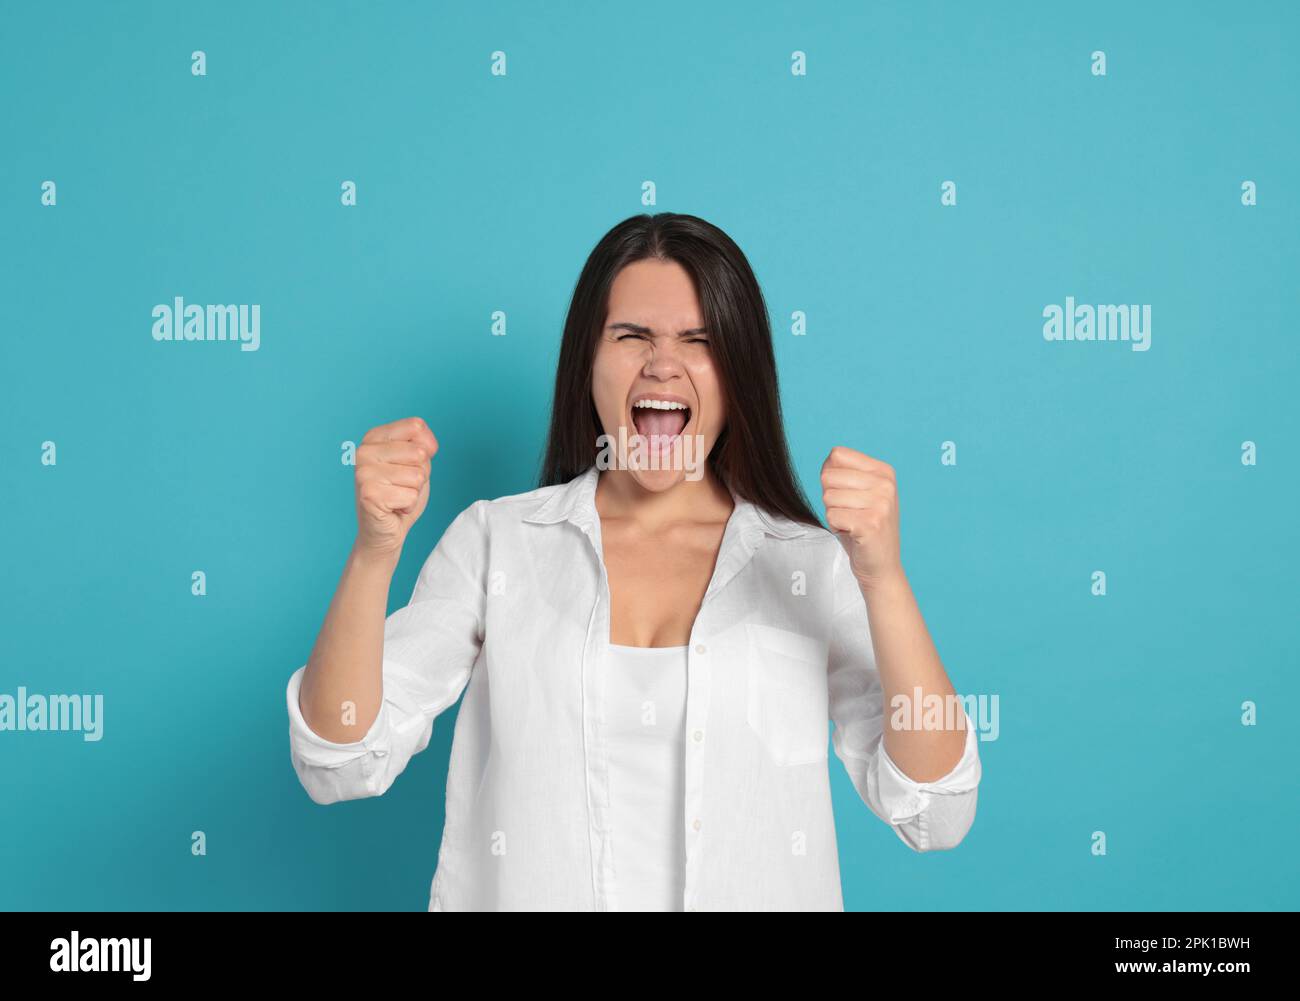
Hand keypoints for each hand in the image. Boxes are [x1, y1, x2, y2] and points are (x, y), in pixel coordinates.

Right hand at [353, 416, 438, 558]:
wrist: (385, 531)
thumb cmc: (402, 494)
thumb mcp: (417, 463)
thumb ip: (422, 446)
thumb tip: (426, 447)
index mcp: (374, 437)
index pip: (416, 426)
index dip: (427, 448)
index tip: (412, 464)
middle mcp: (364, 451)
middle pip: (419, 453)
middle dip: (420, 474)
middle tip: (402, 486)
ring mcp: (363, 472)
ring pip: (417, 476)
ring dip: (414, 492)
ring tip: (397, 496)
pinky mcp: (368, 494)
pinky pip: (410, 495)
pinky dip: (408, 506)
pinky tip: (393, 508)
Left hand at [820, 445, 903, 591]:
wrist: (882, 565)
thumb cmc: (864, 527)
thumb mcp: (859, 492)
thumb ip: (842, 473)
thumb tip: (828, 462)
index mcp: (883, 471)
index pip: (837, 455)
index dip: (831, 477)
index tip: (848, 495)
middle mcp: (885, 484)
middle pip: (828, 476)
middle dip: (831, 499)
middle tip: (850, 514)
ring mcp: (880, 503)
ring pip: (828, 497)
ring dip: (834, 514)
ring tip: (852, 524)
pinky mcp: (870, 523)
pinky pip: (831, 516)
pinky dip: (835, 527)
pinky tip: (853, 534)